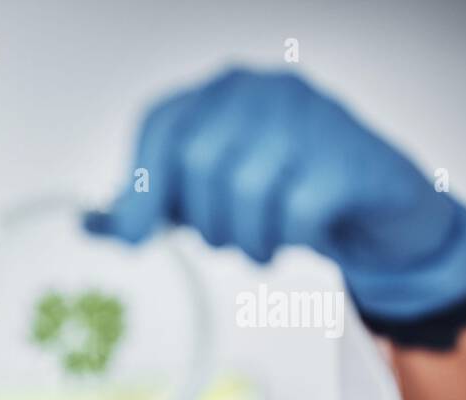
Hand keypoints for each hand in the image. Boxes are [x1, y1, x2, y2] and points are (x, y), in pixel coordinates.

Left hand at [85, 68, 465, 324]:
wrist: (378, 204)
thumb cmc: (282, 193)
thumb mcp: (207, 195)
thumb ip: (149, 205)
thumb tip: (87, 225)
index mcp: (219, 91)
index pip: (159, 127)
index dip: (137, 188)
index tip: (132, 239)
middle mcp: (261, 88)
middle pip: (198, 160)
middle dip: (201, 219)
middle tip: (223, 240)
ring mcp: (308, 114)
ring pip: (246, 187)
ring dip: (243, 237)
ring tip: (260, 245)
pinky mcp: (346, 155)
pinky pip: (294, 212)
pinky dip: (286, 239)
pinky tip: (298, 237)